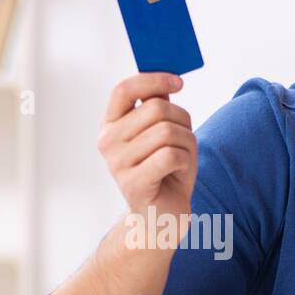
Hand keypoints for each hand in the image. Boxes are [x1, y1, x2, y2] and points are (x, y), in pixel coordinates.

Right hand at [98, 72, 196, 218]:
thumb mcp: (162, 133)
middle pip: (156, 109)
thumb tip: (168, 77)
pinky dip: (185, 160)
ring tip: (181, 158)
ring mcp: (117, 164)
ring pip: (168, 132)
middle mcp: (107, 142)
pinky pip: (171, 155)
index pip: (124, 89)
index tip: (178, 82)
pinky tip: (178, 172)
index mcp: (110, 125)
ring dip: (187, 143)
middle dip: (182, 120)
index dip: (153, 80)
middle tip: (184, 138)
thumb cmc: (164, 172)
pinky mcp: (133, 184)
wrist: (161, 217)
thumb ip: (158, 106)